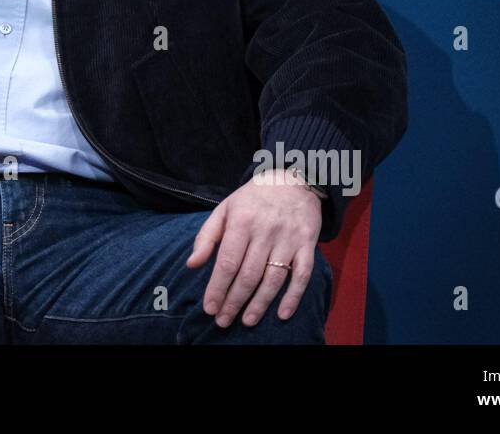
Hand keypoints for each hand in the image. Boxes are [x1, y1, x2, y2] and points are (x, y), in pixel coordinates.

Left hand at [186, 167, 321, 328]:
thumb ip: (206, 236)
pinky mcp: (307, 244)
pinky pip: (302, 274)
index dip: (217, 288)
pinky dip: (293, 296)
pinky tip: (282, 314)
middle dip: (234, 301)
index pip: (227, 262)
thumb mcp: (224, 208)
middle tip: (223, 321)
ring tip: (246, 321)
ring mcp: (288, 238)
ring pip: (273, 278)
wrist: (293, 179)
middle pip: (248, 274)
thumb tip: (192, 264)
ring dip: (259, 304)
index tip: (209, 308)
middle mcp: (265, 231)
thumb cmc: (253, 198)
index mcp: (241, 221)